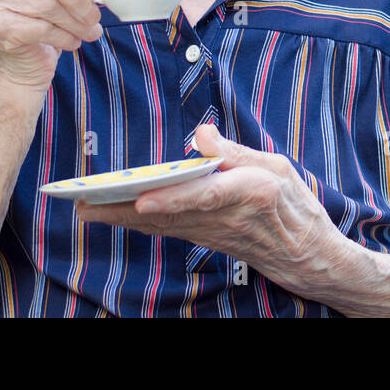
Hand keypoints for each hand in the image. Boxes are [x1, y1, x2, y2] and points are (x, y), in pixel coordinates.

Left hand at [76, 124, 342, 296]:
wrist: (305, 254)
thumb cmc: (293, 205)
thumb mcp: (279, 166)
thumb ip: (237, 151)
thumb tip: (200, 134)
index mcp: (251, 192)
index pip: (207, 195)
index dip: (174, 199)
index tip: (144, 199)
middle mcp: (226, 217)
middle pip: (169, 215)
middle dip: (125, 211)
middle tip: (84, 204)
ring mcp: (212, 233)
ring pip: (161, 226)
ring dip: (122, 220)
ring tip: (87, 209)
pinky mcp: (205, 240)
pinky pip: (167, 232)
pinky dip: (139, 225)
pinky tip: (115, 217)